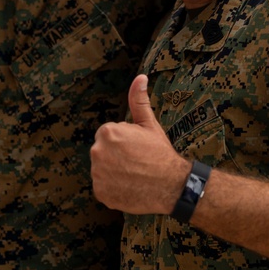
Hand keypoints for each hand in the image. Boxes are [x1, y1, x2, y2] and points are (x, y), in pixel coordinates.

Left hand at [91, 75, 184, 214]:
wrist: (171, 185)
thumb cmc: (160, 153)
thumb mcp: (149, 124)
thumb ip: (138, 100)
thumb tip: (140, 77)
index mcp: (107, 132)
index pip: (107, 136)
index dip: (123, 142)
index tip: (136, 149)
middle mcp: (97, 151)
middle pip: (102, 152)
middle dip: (115, 156)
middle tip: (136, 163)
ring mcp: (97, 174)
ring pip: (102, 169)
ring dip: (113, 172)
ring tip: (133, 175)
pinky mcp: (100, 192)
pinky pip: (103, 187)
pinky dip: (113, 189)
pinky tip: (129, 187)